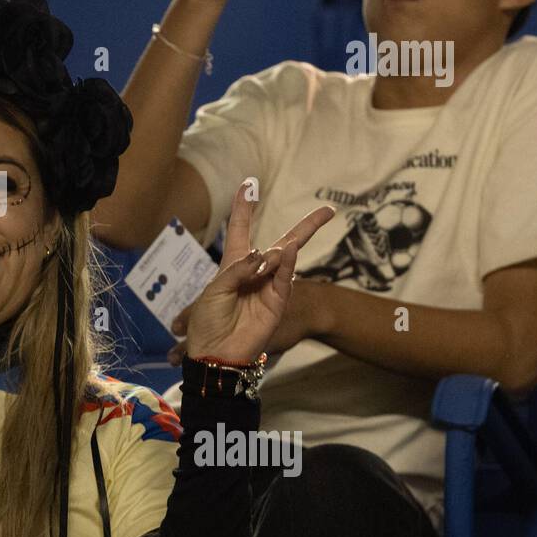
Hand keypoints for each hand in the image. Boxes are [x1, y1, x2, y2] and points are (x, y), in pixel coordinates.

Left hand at [180, 182, 334, 364]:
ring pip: (285, 259)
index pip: (241, 230)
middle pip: (283, 243)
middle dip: (307, 227)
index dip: (244, 208)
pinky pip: (285, 279)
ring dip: (281, 251)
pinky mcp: (277, 303)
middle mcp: (255, 273)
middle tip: (328, 210)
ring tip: (275, 253)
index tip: (249, 184)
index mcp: (233, 266)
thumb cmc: (208, 321)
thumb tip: (262, 255)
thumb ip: (236, 269)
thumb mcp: (214, 290)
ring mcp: (269, 287)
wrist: (215, 353)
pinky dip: (287, 263)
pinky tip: (289, 249)